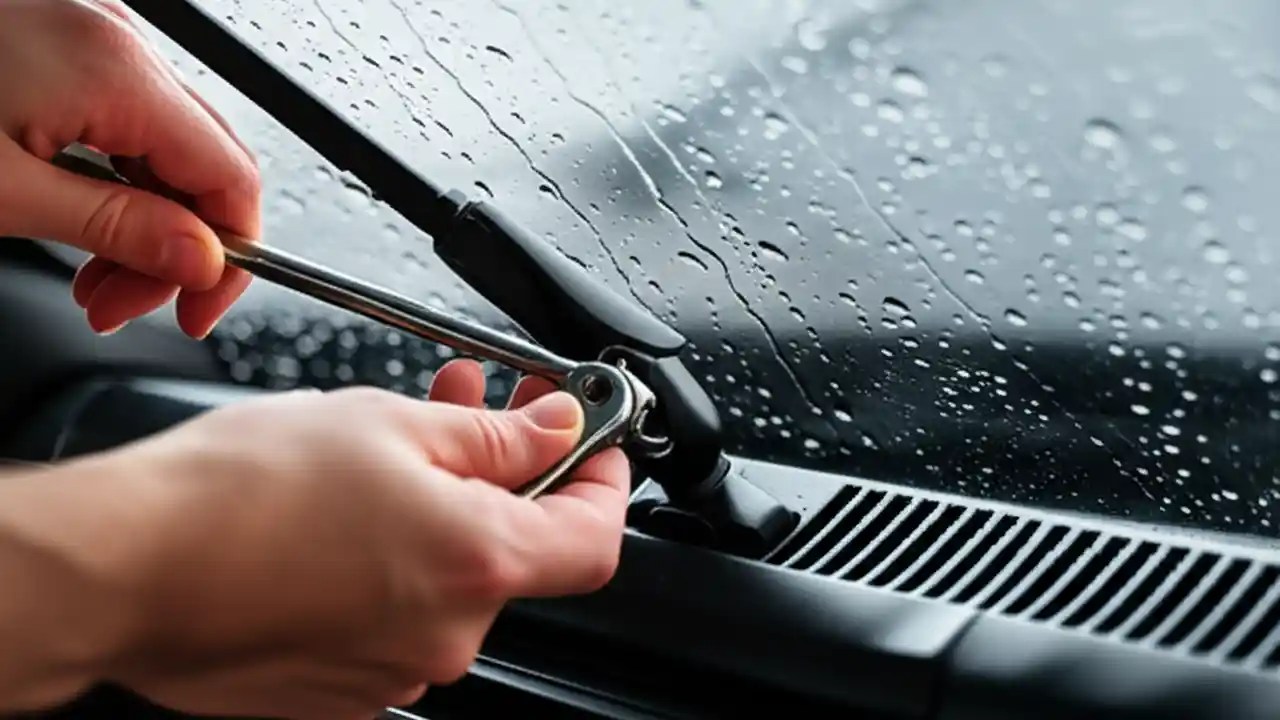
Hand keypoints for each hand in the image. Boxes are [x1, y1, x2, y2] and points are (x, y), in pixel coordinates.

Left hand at [0, 0, 259, 337]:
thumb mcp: (1, 195)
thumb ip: (118, 227)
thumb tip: (200, 261)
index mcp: (115, 70)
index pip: (230, 177)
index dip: (227, 255)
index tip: (196, 310)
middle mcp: (117, 39)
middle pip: (204, 162)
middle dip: (176, 245)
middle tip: (124, 304)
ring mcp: (91, 32)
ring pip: (165, 146)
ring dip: (143, 218)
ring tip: (91, 273)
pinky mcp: (61, 39)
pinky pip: (122, 118)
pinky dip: (112, 176)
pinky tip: (75, 215)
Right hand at [0, 360, 628, 718]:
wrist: (124, 567)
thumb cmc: (238, 493)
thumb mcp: (388, 424)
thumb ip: (496, 435)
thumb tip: (556, 427)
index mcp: (477, 562)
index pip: (597, 535)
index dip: (604, 478)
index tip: (588, 438)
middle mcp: (448, 633)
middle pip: (520, 550)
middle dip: (510, 472)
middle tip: (483, 407)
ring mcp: (396, 668)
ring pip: (454, 576)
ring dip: (448, 506)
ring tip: (401, 440)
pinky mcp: (347, 682)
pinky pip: (399, 613)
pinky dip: (398, 557)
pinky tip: (356, 507)